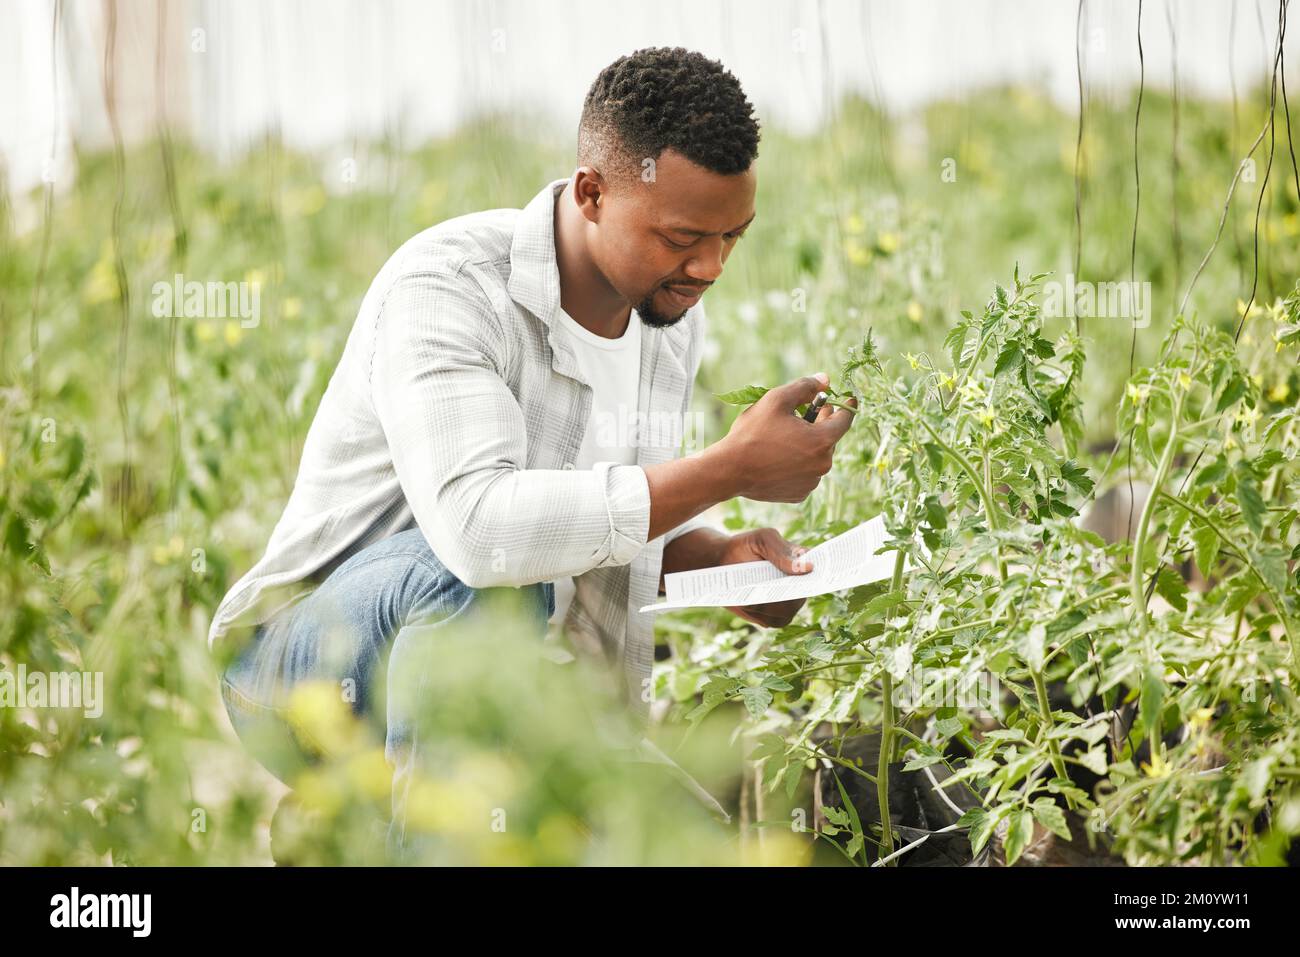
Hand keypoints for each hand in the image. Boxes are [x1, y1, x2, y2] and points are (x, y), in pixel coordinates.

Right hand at [714, 373, 856, 503]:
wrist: (729, 470)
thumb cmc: (752, 433)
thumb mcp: (776, 400)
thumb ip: (804, 387)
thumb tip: (825, 380)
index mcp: (822, 440)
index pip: (845, 419)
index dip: (846, 405)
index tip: (847, 397)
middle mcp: (823, 464)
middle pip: (830, 437)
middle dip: (819, 423)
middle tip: (802, 413)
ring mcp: (812, 482)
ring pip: (816, 456)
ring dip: (807, 444)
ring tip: (784, 437)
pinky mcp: (799, 494)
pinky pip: (805, 473)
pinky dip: (798, 463)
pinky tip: (778, 457)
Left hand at [718, 527, 813, 627]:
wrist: (720, 563)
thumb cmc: (746, 547)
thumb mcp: (763, 540)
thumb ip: (783, 552)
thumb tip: (808, 568)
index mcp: (803, 563)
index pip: (821, 572)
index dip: (823, 576)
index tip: (810, 576)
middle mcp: (799, 585)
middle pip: (802, 596)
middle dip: (787, 595)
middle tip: (768, 587)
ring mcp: (786, 604)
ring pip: (787, 612)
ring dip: (769, 605)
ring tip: (750, 592)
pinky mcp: (771, 617)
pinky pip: (774, 621)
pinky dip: (760, 613)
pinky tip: (747, 602)